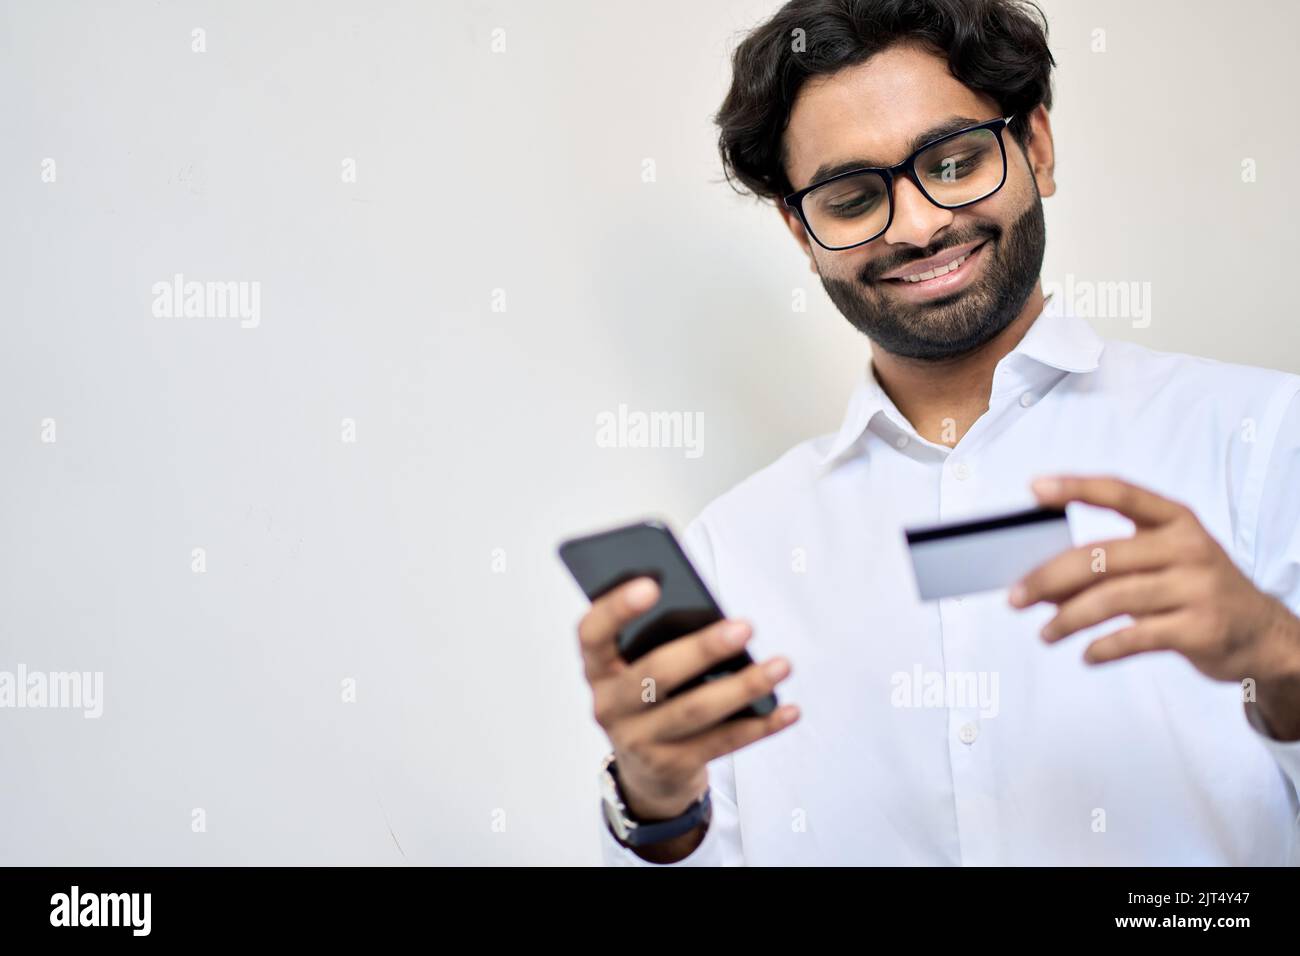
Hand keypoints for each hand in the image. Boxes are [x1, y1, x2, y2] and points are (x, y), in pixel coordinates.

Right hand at [576, 577, 798, 820]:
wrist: (645, 773)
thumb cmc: (650, 696)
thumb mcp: (638, 668)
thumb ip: (659, 640)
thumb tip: (716, 617)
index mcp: (598, 668)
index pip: (592, 634)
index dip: (616, 609)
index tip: (652, 583)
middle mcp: (609, 705)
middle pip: (655, 674)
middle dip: (703, 649)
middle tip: (745, 627)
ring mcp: (638, 741)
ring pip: (694, 711)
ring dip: (743, 686)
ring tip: (781, 665)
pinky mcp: (671, 766)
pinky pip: (721, 743)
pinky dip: (759, 725)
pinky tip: (788, 709)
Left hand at [1009, 476, 1299, 736]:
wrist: (1265, 635)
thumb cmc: (1195, 591)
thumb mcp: (1160, 565)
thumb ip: (1107, 568)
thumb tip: (1040, 583)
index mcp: (1175, 521)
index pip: (1120, 493)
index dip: (1076, 488)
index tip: (1034, 488)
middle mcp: (1187, 547)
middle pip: (1101, 556)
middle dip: (1048, 577)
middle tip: (1015, 597)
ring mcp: (1196, 588)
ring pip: (1112, 599)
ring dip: (1068, 619)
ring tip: (1045, 634)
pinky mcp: (1200, 629)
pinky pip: (1136, 637)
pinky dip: (1102, 648)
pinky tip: (1086, 655)